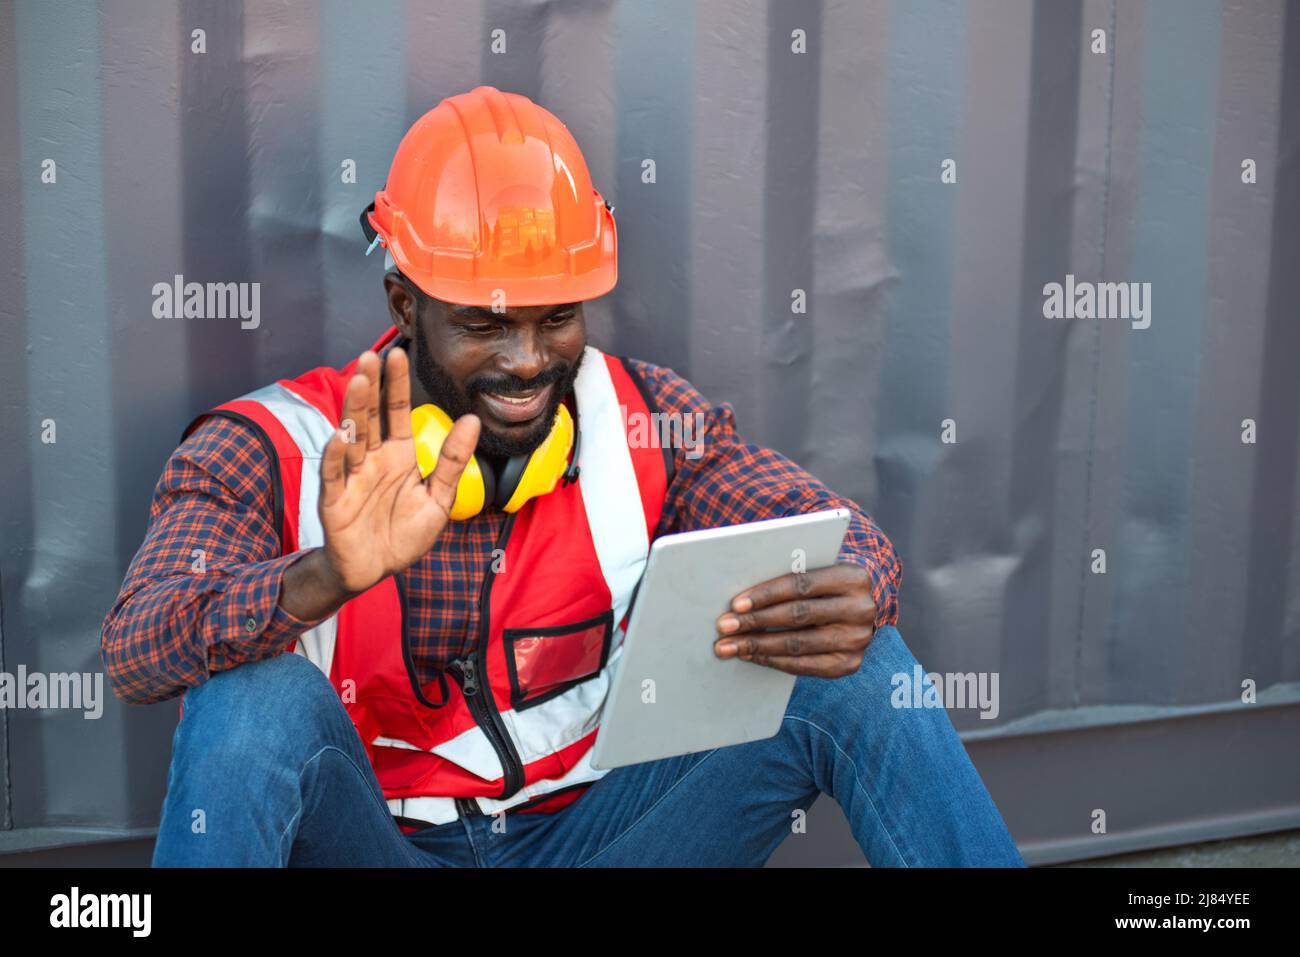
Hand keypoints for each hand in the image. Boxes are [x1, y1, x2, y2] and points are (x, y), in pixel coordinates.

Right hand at [317, 347, 479, 595]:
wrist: (376, 570)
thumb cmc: (404, 533)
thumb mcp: (439, 498)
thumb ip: (453, 460)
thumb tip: (473, 420)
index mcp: (399, 456)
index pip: (395, 412)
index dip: (396, 385)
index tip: (398, 353)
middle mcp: (373, 460)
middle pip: (370, 417)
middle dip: (370, 387)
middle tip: (370, 356)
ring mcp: (352, 478)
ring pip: (351, 438)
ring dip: (353, 410)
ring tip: (357, 382)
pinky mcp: (335, 500)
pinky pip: (335, 475)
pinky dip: (336, 456)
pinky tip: (340, 436)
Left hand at [713, 563, 876, 676]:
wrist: (860, 610)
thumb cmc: (826, 587)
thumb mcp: (819, 573)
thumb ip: (791, 578)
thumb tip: (742, 598)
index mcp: (852, 578)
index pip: (801, 585)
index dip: (766, 594)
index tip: (735, 604)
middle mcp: (860, 609)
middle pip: (797, 615)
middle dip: (755, 622)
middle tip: (724, 627)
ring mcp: (857, 640)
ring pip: (797, 644)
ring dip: (757, 646)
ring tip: (729, 646)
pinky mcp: (849, 664)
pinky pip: (804, 666)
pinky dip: (773, 661)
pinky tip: (751, 656)